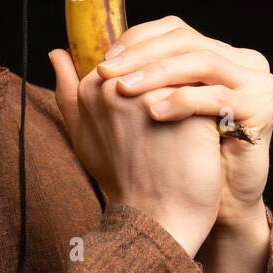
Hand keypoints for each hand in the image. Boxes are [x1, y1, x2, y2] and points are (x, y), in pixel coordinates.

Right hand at [50, 41, 223, 256]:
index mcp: (92, 89)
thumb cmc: (123, 182)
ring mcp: (153, 95)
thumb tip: (56, 52)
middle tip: (184, 116)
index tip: (159, 109)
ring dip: (196, 88)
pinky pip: (207, 90)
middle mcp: (119, 87)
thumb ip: (67, 92)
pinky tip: (216, 124)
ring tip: (203, 116)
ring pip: (184, 72)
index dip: (149, 82)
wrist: (157, 221)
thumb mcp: (84, 136)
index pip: (130, 61)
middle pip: (158, 61)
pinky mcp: (188, 108)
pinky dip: (214, 103)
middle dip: (174, 80)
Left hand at [93, 15, 272, 229]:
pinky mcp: (259, 109)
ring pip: (201, 61)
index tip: (102, 62)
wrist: (190, 210)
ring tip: (125, 90)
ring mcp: (251, 82)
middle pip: (185, 39)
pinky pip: (220, 95)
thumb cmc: (154, 165)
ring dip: (159, 72)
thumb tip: (56, 52)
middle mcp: (232, 62)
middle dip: (142, 54)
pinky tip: (154, 113)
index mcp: (203, 58)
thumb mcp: (111, 123)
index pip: (170, 31)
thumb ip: (84, 88)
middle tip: (108, 71)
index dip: (135, 42)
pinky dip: (183, 100)